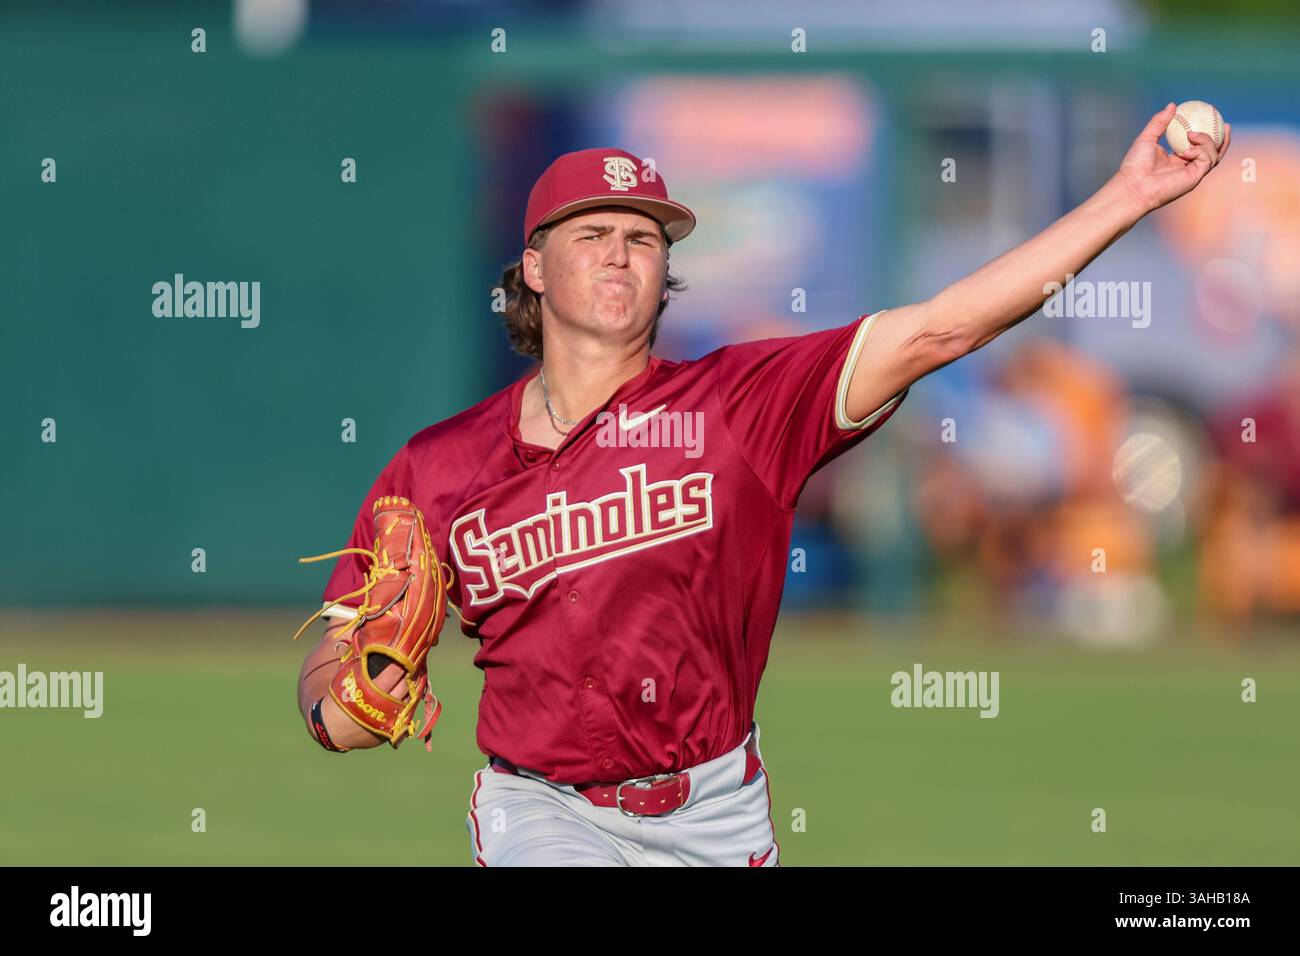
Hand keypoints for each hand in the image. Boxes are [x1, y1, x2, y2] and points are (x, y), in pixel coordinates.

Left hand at [1112, 102, 1230, 214]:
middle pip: (1213, 152)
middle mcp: (1187, 166)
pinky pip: (1207, 160)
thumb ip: (1159, 122)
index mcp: (1177, 158)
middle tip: (1225, 123)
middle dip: (1223, 139)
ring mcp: (1192, 173)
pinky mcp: (1194, 179)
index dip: (1206, 132)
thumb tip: (1173, 105)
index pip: (1197, 145)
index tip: (1210, 117)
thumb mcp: (1147, 138)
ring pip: (1213, 154)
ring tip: (1191, 134)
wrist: (1132, 186)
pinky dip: (1201, 150)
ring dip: (1207, 140)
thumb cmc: (1135, 165)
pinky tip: (1188, 149)